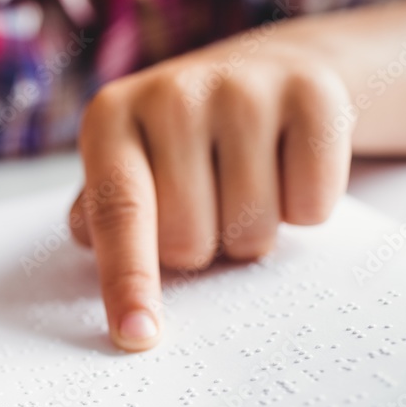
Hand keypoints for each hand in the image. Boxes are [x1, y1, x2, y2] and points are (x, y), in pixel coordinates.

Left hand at [70, 36, 352, 351]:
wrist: (265, 71)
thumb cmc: (183, 144)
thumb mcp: (129, 168)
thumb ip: (103, 217)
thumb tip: (93, 247)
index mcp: (110, 119)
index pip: (118, 213)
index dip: (128, 280)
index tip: (137, 335)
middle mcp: (171, 93)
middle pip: (188, 239)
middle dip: (201, 248)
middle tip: (207, 208)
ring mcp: (242, 87)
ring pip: (252, 230)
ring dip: (251, 233)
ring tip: (244, 186)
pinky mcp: (312, 93)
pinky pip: (312, 206)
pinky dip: (303, 210)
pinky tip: (287, 168)